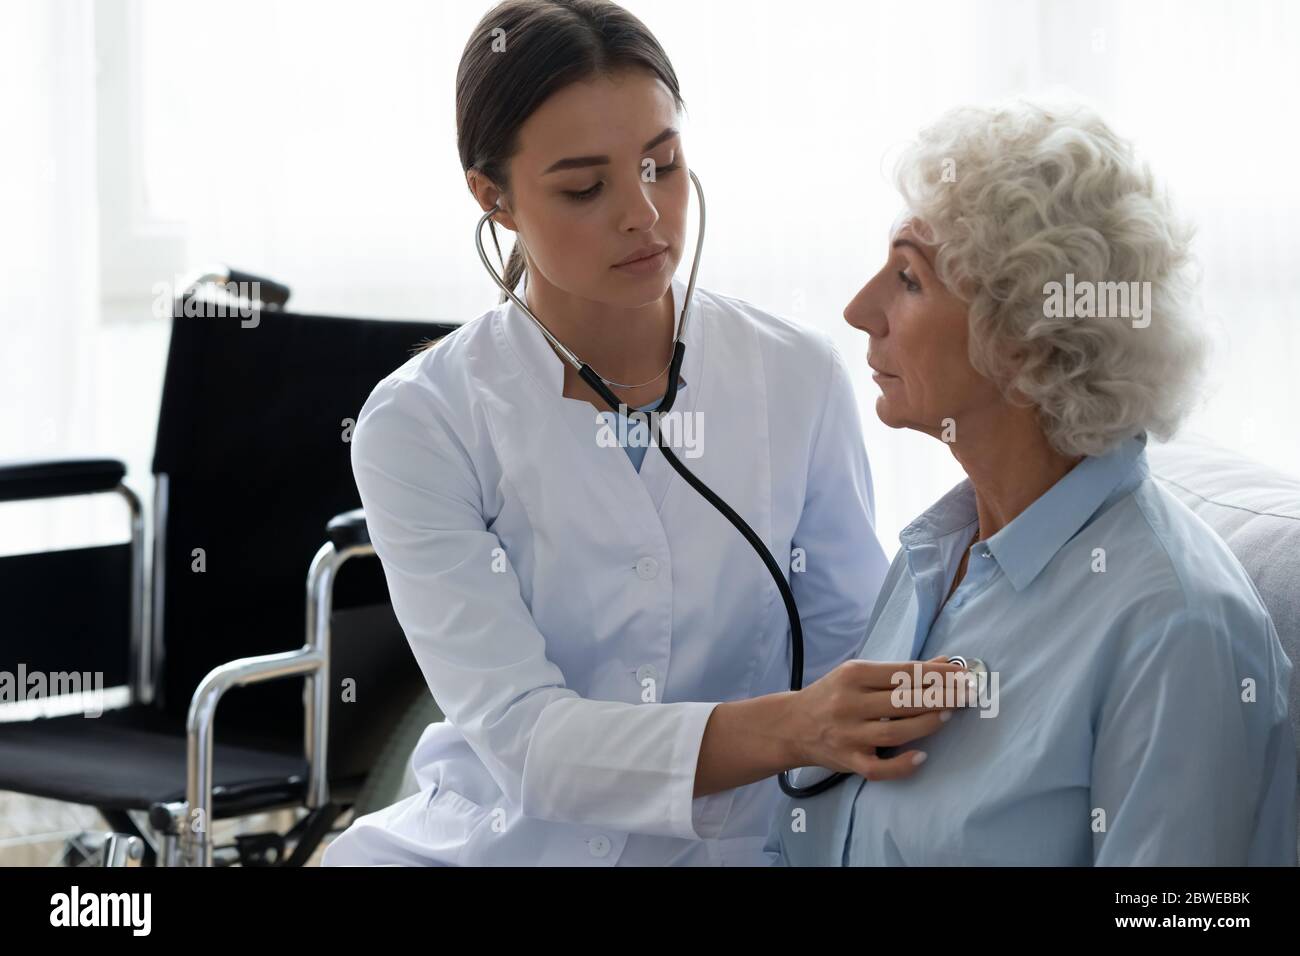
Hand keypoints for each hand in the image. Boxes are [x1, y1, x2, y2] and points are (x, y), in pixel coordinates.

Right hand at [788, 656, 966, 780]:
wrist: (791, 725)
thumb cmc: (832, 696)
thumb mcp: (859, 675)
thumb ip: (900, 672)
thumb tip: (945, 663)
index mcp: (853, 675)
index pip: (904, 673)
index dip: (938, 674)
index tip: (963, 674)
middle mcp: (849, 703)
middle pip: (904, 700)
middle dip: (941, 695)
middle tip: (968, 694)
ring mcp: (848, 734)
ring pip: (896, 731)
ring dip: (927, 723)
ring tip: (949, 714)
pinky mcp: (848, 760)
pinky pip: (878, 767)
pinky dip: (901, 764)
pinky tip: (921, 757)